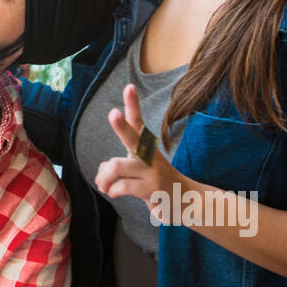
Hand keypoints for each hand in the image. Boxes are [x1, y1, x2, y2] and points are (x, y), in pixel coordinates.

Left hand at [93, 84, 183, 223]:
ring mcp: (152, 171)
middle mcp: (149, 154)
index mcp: (145, 144)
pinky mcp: (151, 189)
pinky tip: (114, 192)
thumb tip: (101, 176)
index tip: (129, 87)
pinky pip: (121, 186)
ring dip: (104, 177)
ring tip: (103, 185)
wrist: (185, 199)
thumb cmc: (153, 180)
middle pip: (132, 137)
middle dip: (121, 125)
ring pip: (117, 166)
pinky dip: (112, 190)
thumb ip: (115, 167)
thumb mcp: (137, 167)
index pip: (137, 121)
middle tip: (113, 114)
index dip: (132, 104)